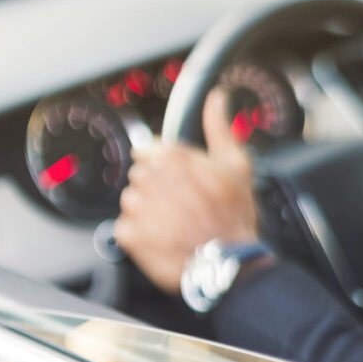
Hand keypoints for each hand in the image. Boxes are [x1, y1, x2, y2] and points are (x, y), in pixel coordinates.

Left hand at [115, 88, 258, 294]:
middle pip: (141, 175)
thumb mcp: (237, 164)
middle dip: (158, 188)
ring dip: (148, 211)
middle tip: (183, 205)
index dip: (166, 166)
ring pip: (132, 201)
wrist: (228, 264)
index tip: (180, 180)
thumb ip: (220, 127)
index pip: (149, 150)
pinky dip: (140, 234)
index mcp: (173, 157)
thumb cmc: (235, 214)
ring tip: (174, 224)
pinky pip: (125, 228)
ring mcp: (136, 207)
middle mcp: (150, 178)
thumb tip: (216, 97)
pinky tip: (164, 238)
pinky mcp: (128, 234)